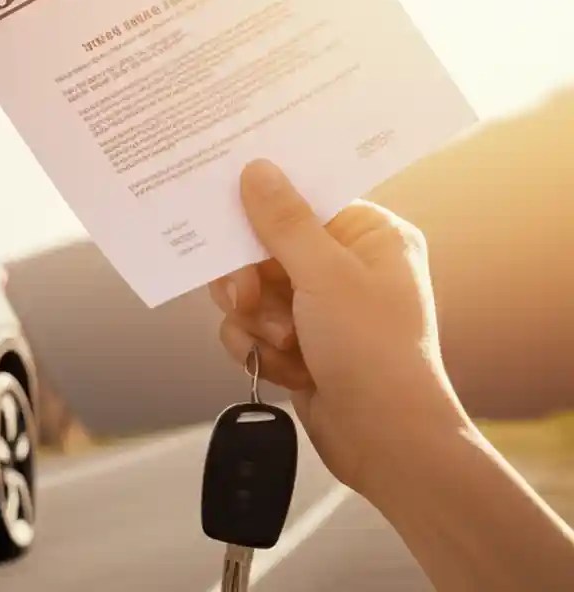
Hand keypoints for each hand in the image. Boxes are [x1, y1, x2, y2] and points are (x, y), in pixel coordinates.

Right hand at [208, 160, 471, 495]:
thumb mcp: (325, 276)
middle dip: (251, 280)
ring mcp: (320, 307)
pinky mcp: (298, 342)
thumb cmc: (373, 352)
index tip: (225, 210)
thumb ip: (284, 221)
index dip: (263, 206)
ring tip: (282, 345)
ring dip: (256, 321)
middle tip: (247, 298)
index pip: (304, 199)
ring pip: (250, 290)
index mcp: (370, 235)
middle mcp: (346, 265)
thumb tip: (257, 169)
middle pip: (265, 246)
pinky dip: (257, 348)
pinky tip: (285, 369)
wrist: (385, 441)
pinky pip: (250, 327)